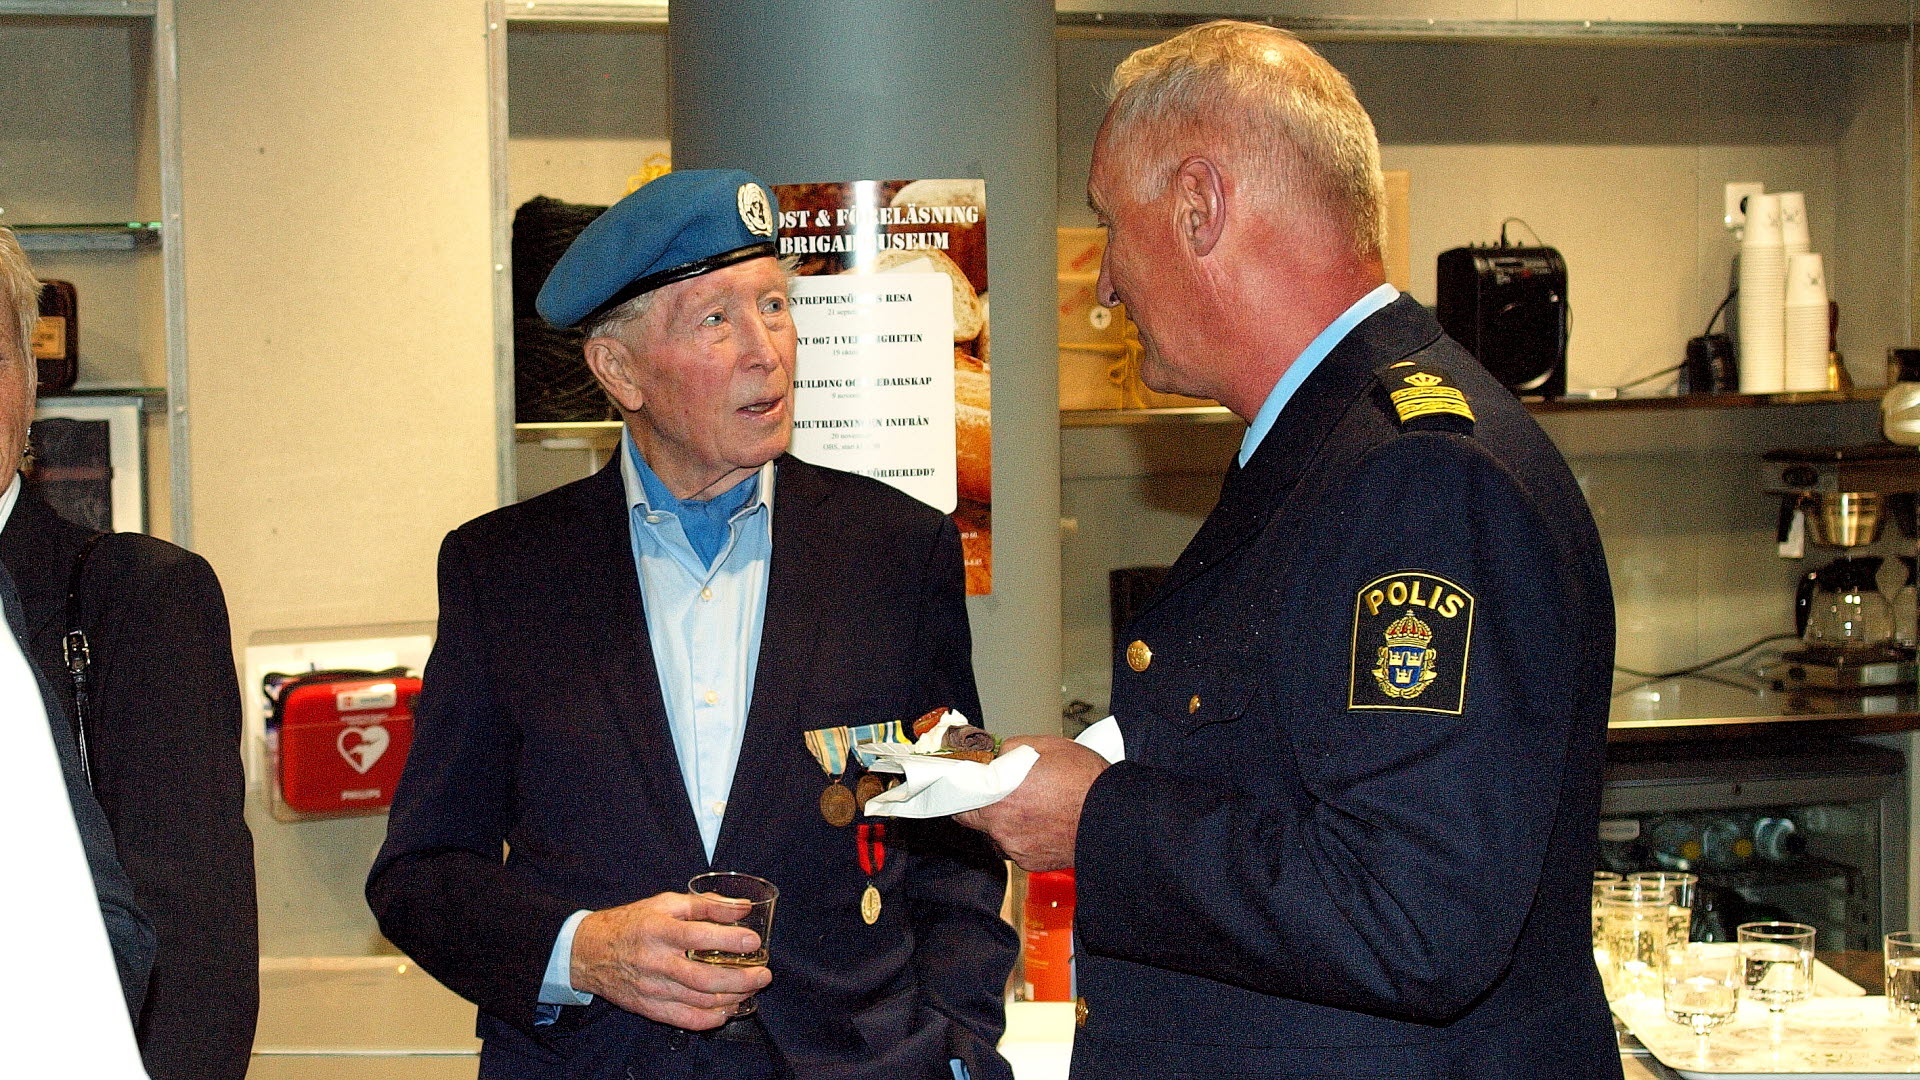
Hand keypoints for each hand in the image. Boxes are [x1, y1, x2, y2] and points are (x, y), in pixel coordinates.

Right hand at [570, 891, 772, 1028]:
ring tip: (751, 989)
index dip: (729, 940)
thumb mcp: (665, 903)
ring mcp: (652, 989)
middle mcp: (655, 962)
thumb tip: (742, 908)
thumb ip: (705, 904)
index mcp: (658, 930)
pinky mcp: (649, 1008)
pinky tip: (728, 1010)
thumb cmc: (632, 923)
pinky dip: (711, 1019)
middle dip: (741, 979)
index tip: (754, 942)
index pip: (698, 937)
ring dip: (732, 999)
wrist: (589, 952)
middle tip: (764, 974)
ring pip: (699, 1002)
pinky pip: (685, 1020)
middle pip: (704, 978)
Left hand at [956, 735, 1107, 871]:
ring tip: (1032, 806)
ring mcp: (1016, 849)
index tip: (963, 784)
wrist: (1114, 817)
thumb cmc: (1085, 781)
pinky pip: (1016, 847)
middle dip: (982, 805)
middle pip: (974, 819)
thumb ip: (1009, 750)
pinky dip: (1024, 836)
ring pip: (996, 834)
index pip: (957, 799)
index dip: (960, 791)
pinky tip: (1044, 821)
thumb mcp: (1044, 746)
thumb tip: (995, 754)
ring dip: (1005, 822)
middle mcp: (1002, 828)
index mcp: (998, 797)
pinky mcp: (1031, 863)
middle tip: (1000, 791)